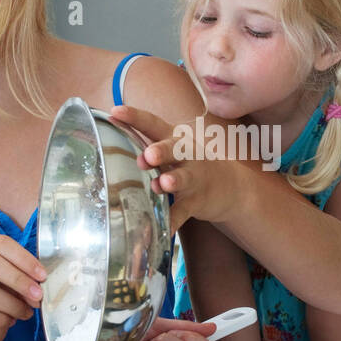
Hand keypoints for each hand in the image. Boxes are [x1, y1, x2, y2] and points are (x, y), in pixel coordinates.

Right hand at [0, 234, 46, 340]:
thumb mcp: (8, 280)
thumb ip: (22, 275)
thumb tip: (40, 283)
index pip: (0, 243)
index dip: (24, 258)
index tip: (42, 275)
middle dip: (19, 279)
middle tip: (37, 295)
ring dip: (14, 304)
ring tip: (26, 312)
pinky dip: (1, 319)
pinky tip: (10, 321)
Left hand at [108, 105, 245, 230]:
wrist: (232, 186)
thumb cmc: (190, 164)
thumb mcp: (174, 150)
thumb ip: (148, 147)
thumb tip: (108, 141)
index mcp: (175, 139)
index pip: (153, 124)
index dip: (135, 117)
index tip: (116, 112)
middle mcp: (186, 155)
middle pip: (174, 149)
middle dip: (161, 151)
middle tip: (148, 156)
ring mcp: (194, 178)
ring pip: (183, 178)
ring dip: (173, 181)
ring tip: (163, 184)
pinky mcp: (197, 201)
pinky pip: (183, 211)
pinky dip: (173, 220)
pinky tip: (164, 228)